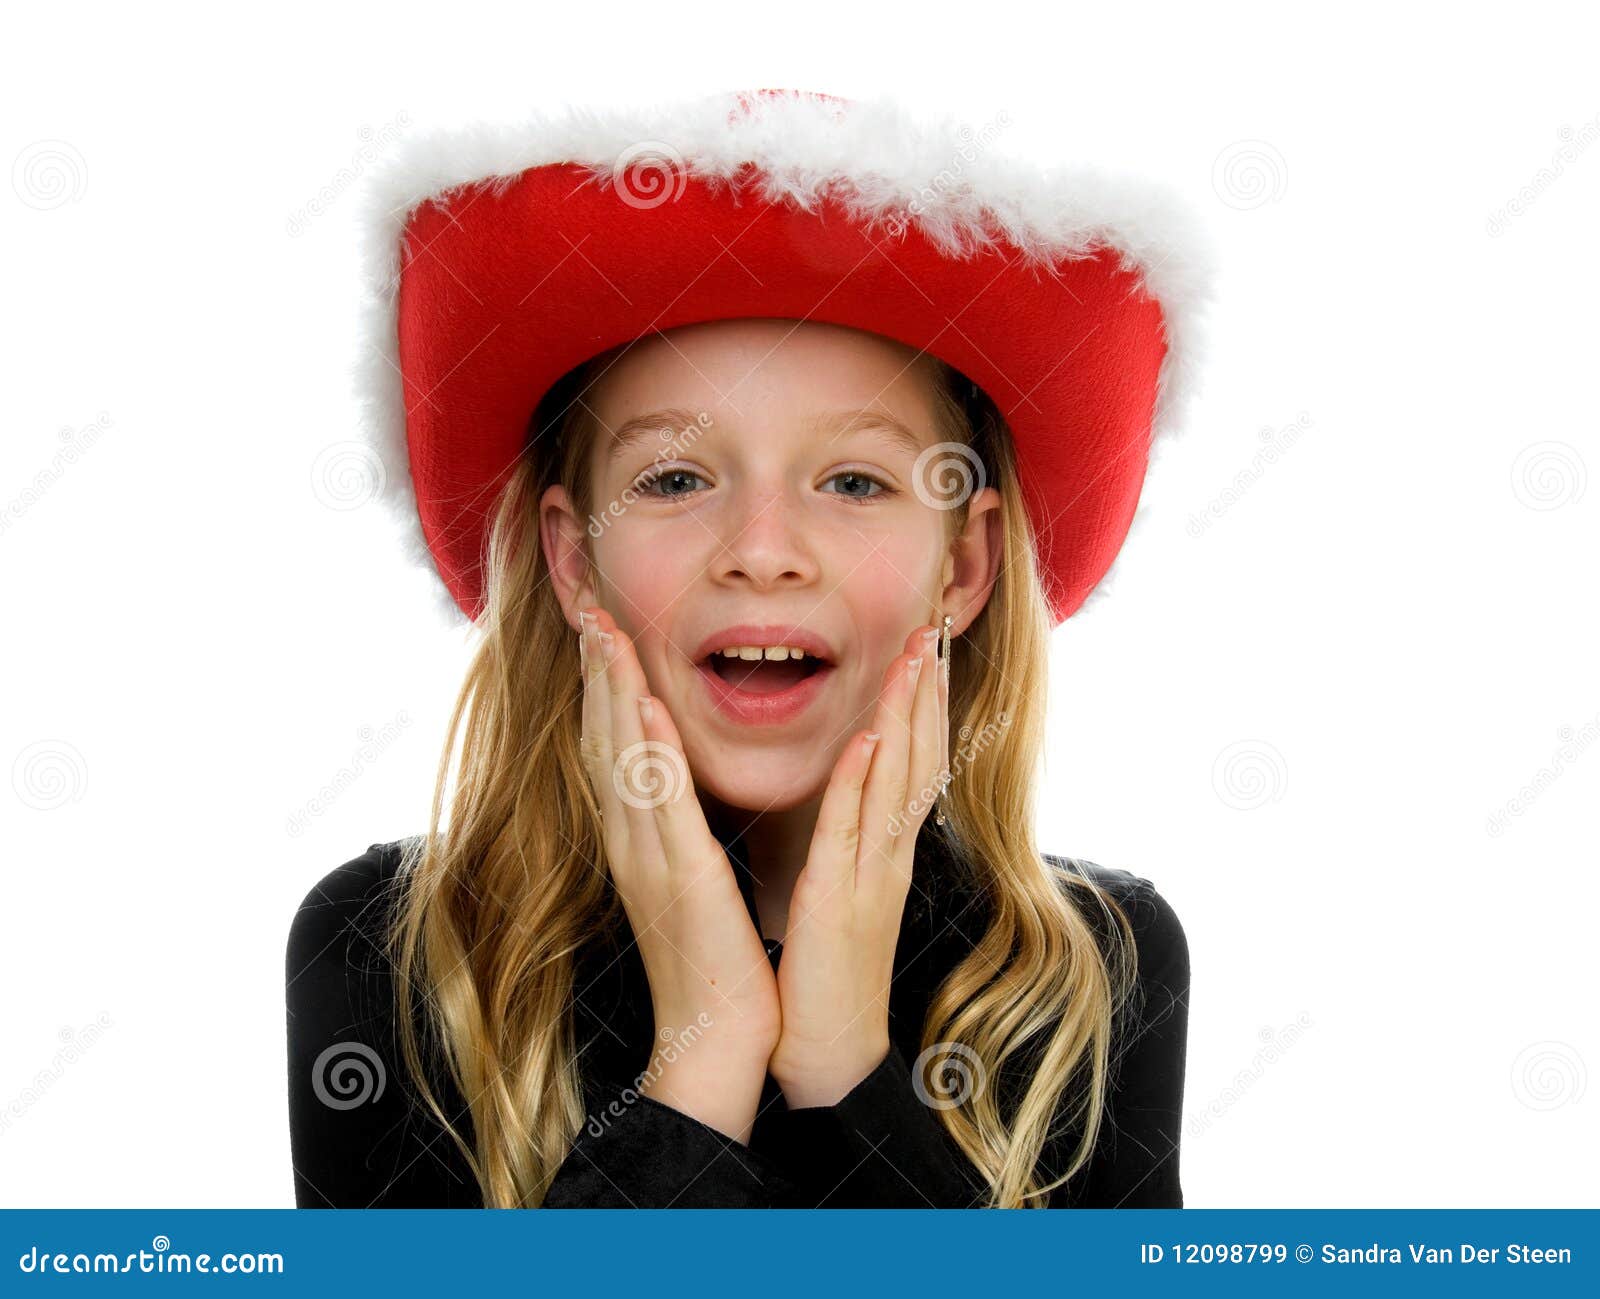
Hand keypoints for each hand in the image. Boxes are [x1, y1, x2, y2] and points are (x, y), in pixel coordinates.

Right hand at [577, 607, 779, 1140]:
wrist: (712, 1035)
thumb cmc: (708, 958)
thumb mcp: (686, 880)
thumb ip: (674, 831)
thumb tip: (670, 786)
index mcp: (637, 841)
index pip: (612, 748)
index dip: (604, 687)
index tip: (601, 632)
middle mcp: (632, 841)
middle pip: (604, 741)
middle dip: (598, 673)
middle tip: (590, 610)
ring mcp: (650, 857)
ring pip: (624, 760)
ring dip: (614, 693)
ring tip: (606, 635)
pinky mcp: (682, 876)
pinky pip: (662, 804)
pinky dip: (651, 753)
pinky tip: (645, 711)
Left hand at [768, 621, 949, 1107]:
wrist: (828, 1052)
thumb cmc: (829, 974)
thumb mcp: (848, 892)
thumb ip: (854, 838)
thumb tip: (857, 787)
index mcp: (886, 851)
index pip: (912, 762)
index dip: (923, 703)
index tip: (925, 648)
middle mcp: (889, 854)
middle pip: (918, 757)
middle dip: (926, 690)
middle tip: (932, 626)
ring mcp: (871, 874)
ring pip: (897, 780)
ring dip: (907, 716)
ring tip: (914, 659)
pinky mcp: (839, 899)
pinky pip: (853, 830)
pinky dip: (863, 782)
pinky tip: (869, 739)